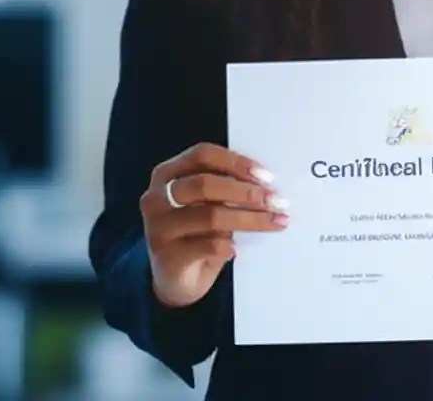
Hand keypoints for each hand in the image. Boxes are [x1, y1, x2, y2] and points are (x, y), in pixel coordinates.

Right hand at [140, 143, 287, 308]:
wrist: (174, 278)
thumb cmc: (197, 232)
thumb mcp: (208, 204)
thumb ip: (227, 189)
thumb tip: (269, 184)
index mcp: (168, 174)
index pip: (202, 155)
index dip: (236, 162)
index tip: (265, 175)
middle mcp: (157, 197)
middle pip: (204, 184)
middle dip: (245, 191)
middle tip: (275, 200)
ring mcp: (159, 227)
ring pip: (210, 216)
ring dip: (250, 218)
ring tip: (275, 222)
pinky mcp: (167, 256)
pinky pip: (205, 247)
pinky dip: (228, 246)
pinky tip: (239, 249)